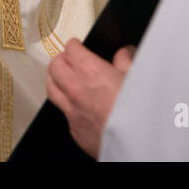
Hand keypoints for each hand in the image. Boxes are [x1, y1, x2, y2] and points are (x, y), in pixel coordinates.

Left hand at [44, 40, 134, 158]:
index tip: (77, 45)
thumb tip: (125, 53)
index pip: (71, 49)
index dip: (74, 45)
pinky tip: (77, 106)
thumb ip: (126, 61)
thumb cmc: (136, 111)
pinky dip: (67, 105)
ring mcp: (72, 111)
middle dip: (61, 59)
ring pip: (51, 88)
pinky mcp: (74, 129)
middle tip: (68, 59)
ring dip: (55, 80)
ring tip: (62, 77)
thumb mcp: (136, 77)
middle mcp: (76, 90)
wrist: (134, 142)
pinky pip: (64, 112)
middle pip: (55, 66)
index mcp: (91, 71)